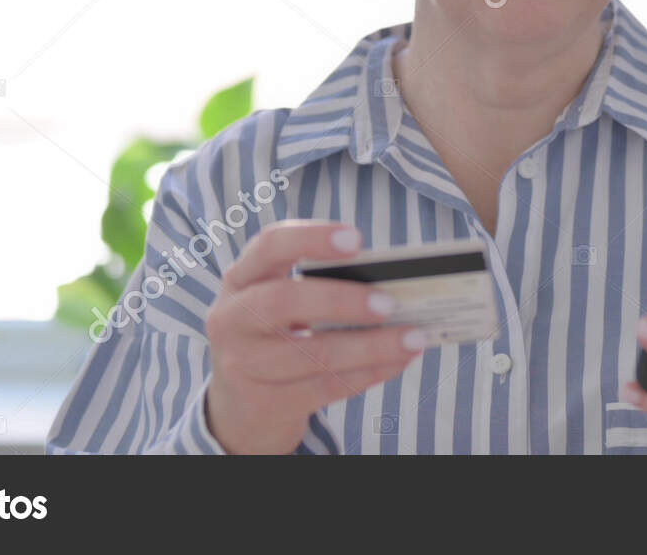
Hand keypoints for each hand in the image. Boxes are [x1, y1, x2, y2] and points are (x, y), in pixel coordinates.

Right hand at [203, 221, 425, 453]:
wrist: (236, 408)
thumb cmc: (273, 337)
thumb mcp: (277, 304)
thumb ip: (317, 287)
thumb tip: (391, 285)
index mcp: (240, 279)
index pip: (269, 246)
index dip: (312, 238)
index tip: (357, 239)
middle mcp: (233, 319)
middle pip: (283, 301)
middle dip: (340, 300)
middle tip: (390, 303)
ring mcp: (244, 365)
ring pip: (313, 354)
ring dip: (371, 346)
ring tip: (413, 338)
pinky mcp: (266, 403)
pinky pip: (326, 387)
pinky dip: (369, 373)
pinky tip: (398, 362)